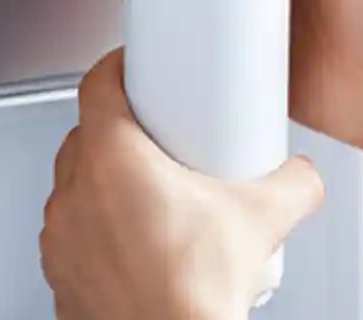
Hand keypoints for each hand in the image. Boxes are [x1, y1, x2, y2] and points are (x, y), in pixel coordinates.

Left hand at [41, 49, 324, 319]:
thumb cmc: (194, 295)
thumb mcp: (267, 216)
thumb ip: (295, 181)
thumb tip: (301, 176)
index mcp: (113, 161)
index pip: (97, 85)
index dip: (117, 66)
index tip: (134, 66)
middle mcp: (75, 196)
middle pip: (86, 134)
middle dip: (121, 128)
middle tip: (161, 135)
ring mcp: (61, 240)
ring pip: (76, 187)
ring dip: (106, 182)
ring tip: (154, 194)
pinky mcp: (61, 276)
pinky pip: (74, 235)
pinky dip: (99, 229)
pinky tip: (139, 242)